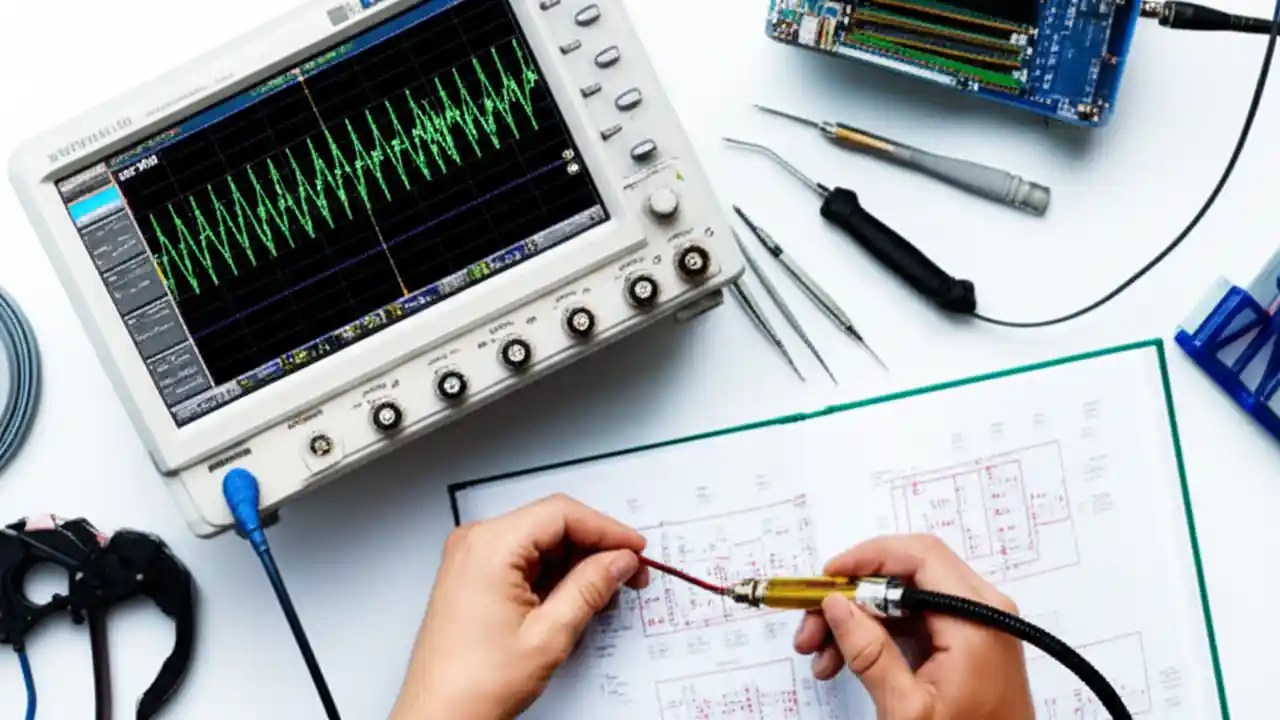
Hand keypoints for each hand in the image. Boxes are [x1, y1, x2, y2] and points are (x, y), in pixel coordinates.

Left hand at [391, 495, 648, 719]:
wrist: (437, 715)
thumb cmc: (474, 683)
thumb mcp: (548, 635)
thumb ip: (589, 589)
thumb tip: (618, 561)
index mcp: (490, 546)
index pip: (561, 514)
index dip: (606, 529)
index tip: (634, 549)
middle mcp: (476, 543)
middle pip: (551, 524)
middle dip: (595, 546)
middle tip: (629, 572)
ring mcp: (472, 559)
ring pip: (540, 542)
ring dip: (577, 562)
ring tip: (607, 590)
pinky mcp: (474, 576)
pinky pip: (524, 560)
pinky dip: (554, 574)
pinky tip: (577, 595)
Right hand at [794, 535, 1034, 719]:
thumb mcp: (908, 710)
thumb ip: (870, 653)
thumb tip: (837, 604)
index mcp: (976, 619)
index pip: (918, 555)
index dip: (866, 557)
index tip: (826, 580)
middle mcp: (983, 611)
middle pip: (905, 574)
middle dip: (852, 596)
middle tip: (811, 625)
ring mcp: (976, 626)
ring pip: (903, 599)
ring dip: (858, 619)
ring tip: (820, 654)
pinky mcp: (966, 644)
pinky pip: (914, 622)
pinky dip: (878, 636)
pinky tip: (844, 662)